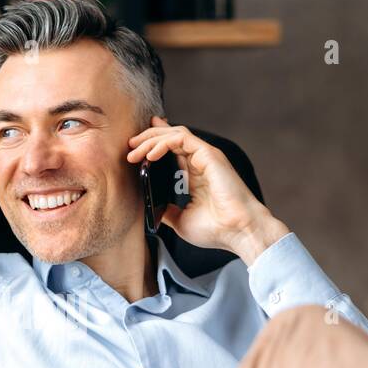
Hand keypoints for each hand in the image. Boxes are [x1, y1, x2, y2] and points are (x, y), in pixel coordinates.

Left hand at [127, 117, 288, 263]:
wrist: (238, 232)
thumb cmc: (217, 230)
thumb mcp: (181, 221)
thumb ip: (168, 210)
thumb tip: (154, 209)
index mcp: (195, 175)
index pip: (172, 150)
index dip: (154, 143)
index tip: (135, 147)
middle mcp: (200, 163)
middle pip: (170, 138)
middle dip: (147, 139)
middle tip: (130, 147)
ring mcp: (206, 157)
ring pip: (174, 134)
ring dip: (151, 139)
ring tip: (134, 150)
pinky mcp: (209, 155)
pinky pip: (181, 139)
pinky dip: (163, 143)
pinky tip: (150, 155)